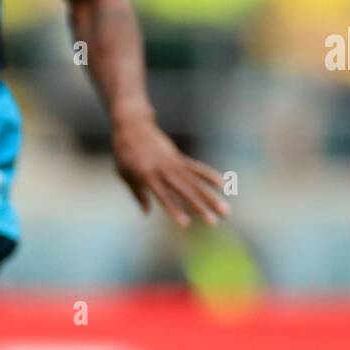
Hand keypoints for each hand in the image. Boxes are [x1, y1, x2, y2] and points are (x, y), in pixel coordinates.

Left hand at [110, 114, 227, 227]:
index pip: (163, 196)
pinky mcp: (179, 157)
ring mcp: (173, 163)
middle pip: (186, 191)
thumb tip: (148, 213)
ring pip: (195, 182)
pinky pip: (196, 168)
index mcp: (147, 175)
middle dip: (200, 207)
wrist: (132, 125)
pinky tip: (223, 184)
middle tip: (214, 222)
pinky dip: (209, 176)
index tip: (185, 224)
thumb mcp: (125, 174)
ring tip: (225, 210)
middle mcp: (163, 169)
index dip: (174, 210)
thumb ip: (138, 194)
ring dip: (211, 196)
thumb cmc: (124, 152)